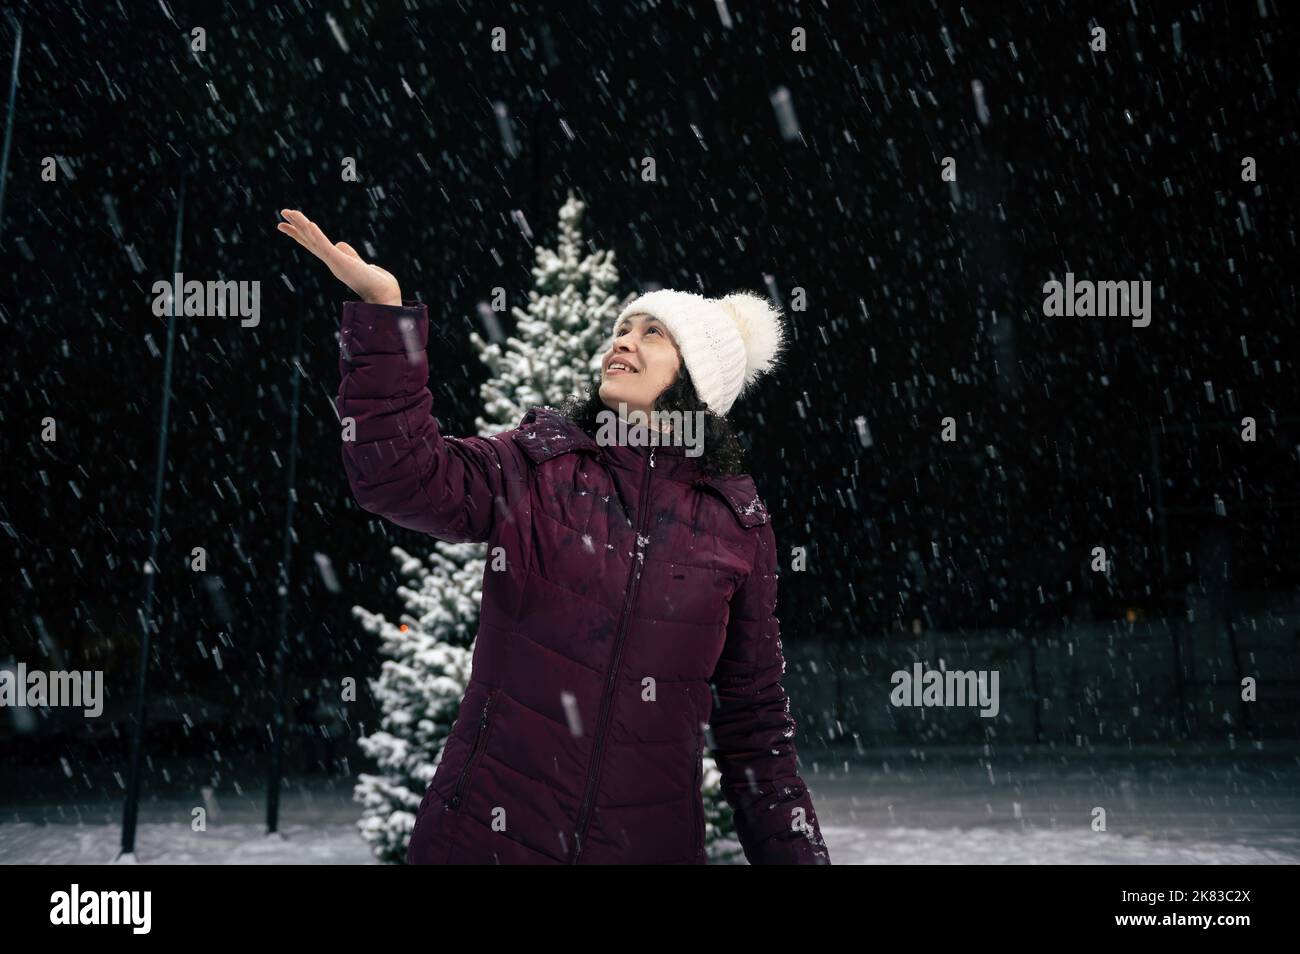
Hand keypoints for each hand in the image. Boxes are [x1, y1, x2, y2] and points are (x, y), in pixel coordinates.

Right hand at [276, 209, 402, 305]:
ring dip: (301, 225)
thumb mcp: (356, 262)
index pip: (313, 243)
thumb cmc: (373, 281)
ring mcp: (334, 261)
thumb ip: (348, 253)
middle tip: (282, 214)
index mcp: (333, 260)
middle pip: (309, 240)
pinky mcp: (340, 261)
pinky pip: (325, 245)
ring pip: (314, 239)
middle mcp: (331, 260)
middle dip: (295, 227)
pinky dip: (317, 235)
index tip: (285, 224)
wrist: (384, 294)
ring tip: (289, 212)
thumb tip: (340, 244)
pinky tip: (309, 223)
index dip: (300, 233)